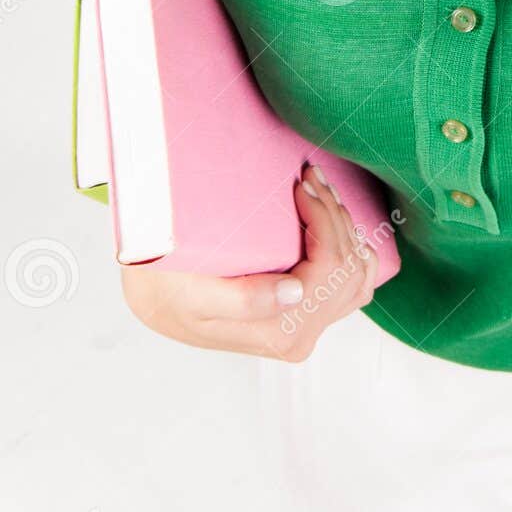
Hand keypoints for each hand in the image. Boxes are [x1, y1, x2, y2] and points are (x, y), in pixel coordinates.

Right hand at [119, 159, 378, 359]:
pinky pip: (353, 283)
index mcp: (280, 332)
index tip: (300, 184)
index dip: (324, 219)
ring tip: (317, 189)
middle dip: (334, 213)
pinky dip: (351, 246)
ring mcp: (308, 327)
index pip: (330, 268)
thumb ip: (244, 300)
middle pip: (348, 267)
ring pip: (358, 273)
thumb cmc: (165, 289)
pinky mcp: (309, 314)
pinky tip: (329, 217)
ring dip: (345, 225)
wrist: (153, 297)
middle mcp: (300, 336)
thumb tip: (295, 294)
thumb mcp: (194, 294)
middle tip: (308, 175)